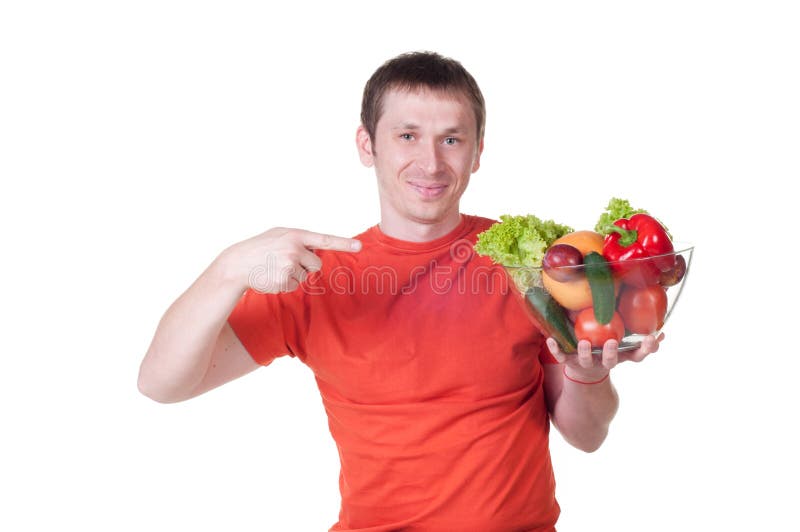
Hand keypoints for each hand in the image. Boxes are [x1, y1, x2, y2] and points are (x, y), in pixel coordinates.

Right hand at [221, 227, 361, 293]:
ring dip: (294, 275)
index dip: (343, 243)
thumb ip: (300, 239)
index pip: (324, 240)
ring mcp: (289, 266)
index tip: (359, 246)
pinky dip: (286, 284)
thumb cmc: (260, 248)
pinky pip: (295, 286)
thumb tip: (319, 249)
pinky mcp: (284, 281)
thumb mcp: (279, 234)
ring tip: (275, 268)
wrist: (237, 264)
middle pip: (317, 265)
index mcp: (295, 235)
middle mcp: (294, 249)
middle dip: (306, 266)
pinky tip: (272, 276)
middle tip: (286, 262)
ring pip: (306, 276)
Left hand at [545, 333, 664, 381]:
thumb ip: (639, 337)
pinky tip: (550, 340)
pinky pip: (561, 356)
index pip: (637, 356)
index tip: (651, 339)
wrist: (585, 374)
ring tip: (583, 343)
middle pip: (610, 361)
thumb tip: (661, 328)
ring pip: (585, 359)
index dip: (645, 349)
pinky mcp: (569, 362)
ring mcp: (586, 363)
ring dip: (584, 352)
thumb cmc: (607, 352)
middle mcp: (603, 362)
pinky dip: (555, 349)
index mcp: (619, 357)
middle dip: (611, 353)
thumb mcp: (624, 347)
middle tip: (611, 343)